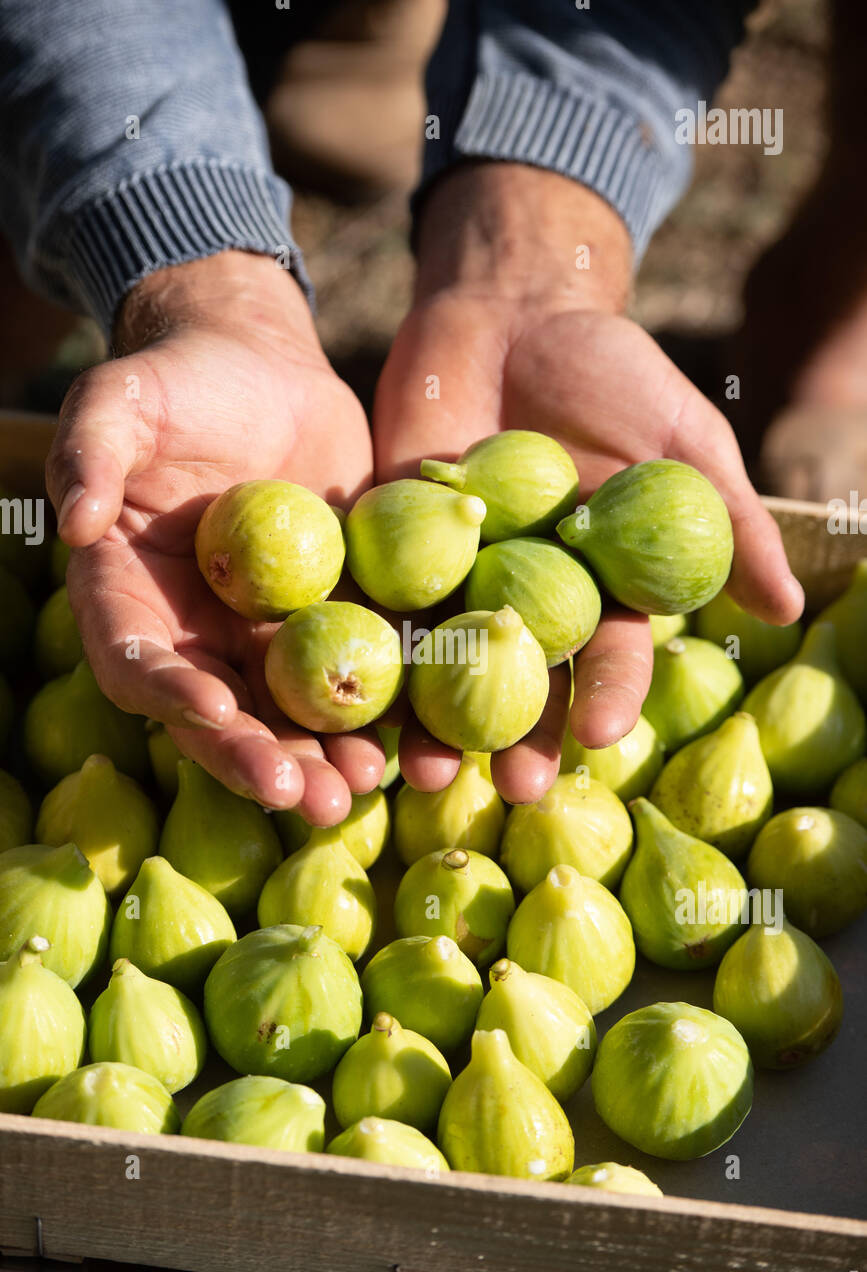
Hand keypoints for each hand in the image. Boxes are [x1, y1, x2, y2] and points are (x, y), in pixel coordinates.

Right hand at [46, 251, 381, 822]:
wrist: (264, 365)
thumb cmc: (178, 380)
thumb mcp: (122, 400)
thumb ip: (90, 451)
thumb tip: (73, 522)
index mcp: (135, 598)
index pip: (138, 664)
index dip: (169, 696)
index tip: (212, 713)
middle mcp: (200, 634)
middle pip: (224, 715)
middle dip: (262, 759)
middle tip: (307, 796)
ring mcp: (272, 632)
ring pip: (296, 708)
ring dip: (327, 753)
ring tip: (364, 784)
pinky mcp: (339, 612)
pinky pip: (364, 662)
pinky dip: (392, 701)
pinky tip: (423, 732)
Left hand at [375, 164, 803, 802]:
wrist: (507, 310)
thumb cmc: (609, 372)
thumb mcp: (681, 439)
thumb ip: (728, 519)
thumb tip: (786, 607)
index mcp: (595, 588)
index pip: (604, 656)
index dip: (604, 696)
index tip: (595, 736)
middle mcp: (521, 599)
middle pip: (517, 681)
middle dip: (514, 737)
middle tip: (509, 785)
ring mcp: (450, 579)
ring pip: (440, 661)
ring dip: (430, 720)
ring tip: (420, 770)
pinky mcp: (384, 549)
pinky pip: (371, 603)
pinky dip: (363, 645)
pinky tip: (352, 693)